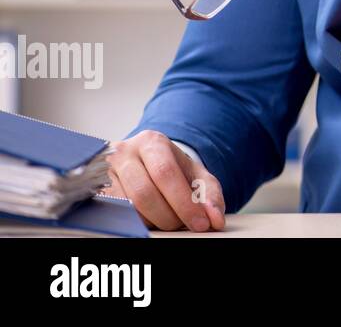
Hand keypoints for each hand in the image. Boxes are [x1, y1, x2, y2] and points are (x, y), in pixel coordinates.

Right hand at [103, 131, 224, 231]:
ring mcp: (105, 173)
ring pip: (127, 207)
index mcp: (152, 142)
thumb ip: (210, 195)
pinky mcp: (96, 192)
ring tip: (168, 220)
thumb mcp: (196, 175)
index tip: (200, 223)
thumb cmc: (173, 170)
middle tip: (182, 226)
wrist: (144, 163)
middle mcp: (124, 153)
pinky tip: (151, 220)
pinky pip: (115, 216)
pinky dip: (137, 224)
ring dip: (152, 222)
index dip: (184, 202)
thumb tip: (215, 219)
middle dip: (168, 217)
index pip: (166, 173)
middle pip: (144, 193)